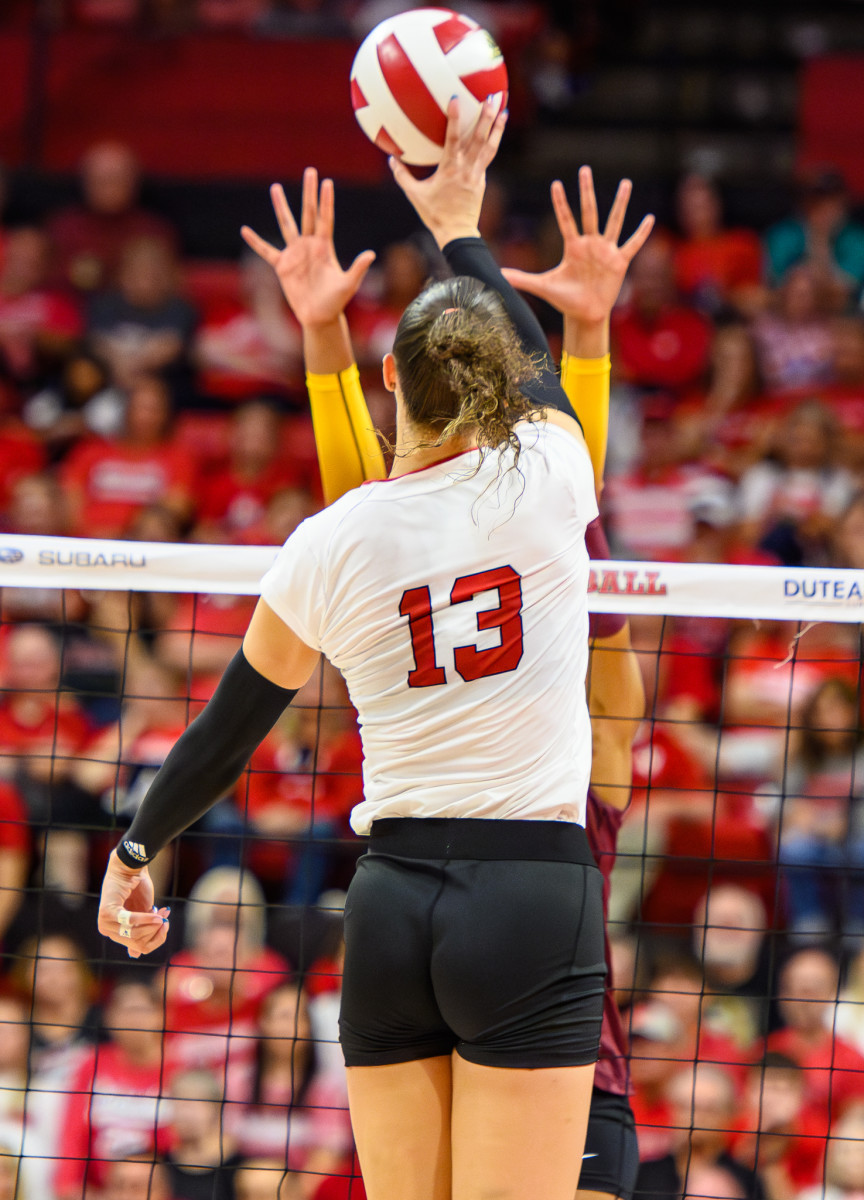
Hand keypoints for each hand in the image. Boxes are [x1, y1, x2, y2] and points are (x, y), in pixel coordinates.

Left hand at [97, 850, 169, 958]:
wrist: (129, 868)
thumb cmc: (136, 889)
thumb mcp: (141, 913)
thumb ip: (141, 931)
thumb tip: (136, 955)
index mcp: (115, 933)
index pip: (139, 948)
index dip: (156, 939)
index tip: (166, 925)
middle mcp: (107, 931)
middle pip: (138, 943)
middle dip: (156, 931)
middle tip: (166, 919)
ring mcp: (105, 923)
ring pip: (135, 934)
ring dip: (152, 924)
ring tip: (161, 914)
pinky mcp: (108, 913)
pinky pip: (130, 922)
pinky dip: (145, 918)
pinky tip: (155, 913)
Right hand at [241, 168, 375, 327]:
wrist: (320, 316)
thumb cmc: (336, 301)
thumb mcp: (348, 284)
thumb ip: (358, 268)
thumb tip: (370, 254)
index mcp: (325, 247)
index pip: (325, 218)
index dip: (326, 201)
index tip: (326, 182)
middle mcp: (310, 245)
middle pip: (308, 213)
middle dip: (309, 193)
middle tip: (310, 171)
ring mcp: (295, 254)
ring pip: (287, 224)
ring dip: (281, 206)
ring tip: (275, 187)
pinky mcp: (283, 266)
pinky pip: (266, 251)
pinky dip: (256, 242)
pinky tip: (245, 231)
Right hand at [389, 96, 506, 248]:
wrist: (456, 233)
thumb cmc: (433, 214)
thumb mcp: (414, 195)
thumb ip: (402, 176)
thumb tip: (391, 159)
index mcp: (449, 169)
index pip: (453, 138)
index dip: (455, 118)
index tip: (456, 99)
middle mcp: (466, 169)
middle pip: (479, 138)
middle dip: (486, 116)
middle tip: (493, 97)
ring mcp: (477, 175)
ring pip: (490, 147)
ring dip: (497, 128)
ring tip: (504, 110)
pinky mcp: (482, 181)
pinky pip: (488, 158)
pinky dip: (492, 143)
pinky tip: (495, 133)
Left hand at [501, 168, 654, 323]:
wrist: (585, 314)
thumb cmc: (565, 300)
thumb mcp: (543, 287)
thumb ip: (522, 279)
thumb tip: (499, 275)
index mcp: (572, 247)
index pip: (565, 219)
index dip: (560, 202)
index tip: (556, 183)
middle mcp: (590, 244)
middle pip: (589, 212)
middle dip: (586, 191)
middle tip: (584, 169)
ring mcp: (606, 251)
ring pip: (614, 222)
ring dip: (620, 203)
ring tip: (625, 183)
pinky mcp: (619, 262)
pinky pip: (632, 244)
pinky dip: (641, 233)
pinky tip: (650, 219)